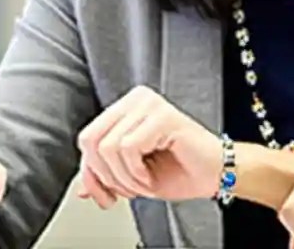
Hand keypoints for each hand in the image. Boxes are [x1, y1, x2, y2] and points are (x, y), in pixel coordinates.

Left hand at [75, 86, 220, 207]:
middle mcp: (137, 99)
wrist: (213, 175)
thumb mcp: (129, 176)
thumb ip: (103, 175)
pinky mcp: (164, 116)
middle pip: (91, 140)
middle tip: (127, 189)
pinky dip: (136, 172)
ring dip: (124, 177)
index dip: (91, 172)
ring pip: (108, 146)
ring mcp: (151, 105)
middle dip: (106, 175)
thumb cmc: (177, 170)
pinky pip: (129, 147)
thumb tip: (80, 188)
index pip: (87, 137)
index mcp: (126, 108)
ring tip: (143, 182)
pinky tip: (151, 176)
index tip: (106, 194)